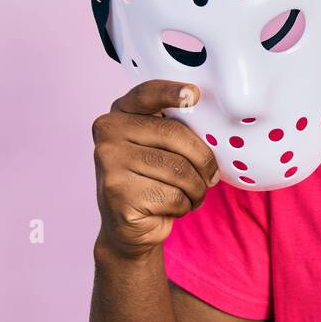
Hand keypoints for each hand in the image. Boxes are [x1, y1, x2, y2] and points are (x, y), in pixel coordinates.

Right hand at [91, 80, 220, 259]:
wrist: (129, 229)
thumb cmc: (152, 182)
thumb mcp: (159, 150)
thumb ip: (174, 130)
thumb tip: (212, 126)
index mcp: (119, 115)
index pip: (146, 95)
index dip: (170, 92)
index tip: (193, 94)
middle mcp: (108, 135)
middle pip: (174, 135)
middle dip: (203, 160)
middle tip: (211, 176)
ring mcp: (109, 164)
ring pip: (179, 170)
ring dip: (196, 188)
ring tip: (190, 194)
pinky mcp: (118, 195)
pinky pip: (173, 196)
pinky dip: (184, 206)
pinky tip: (171, 208)